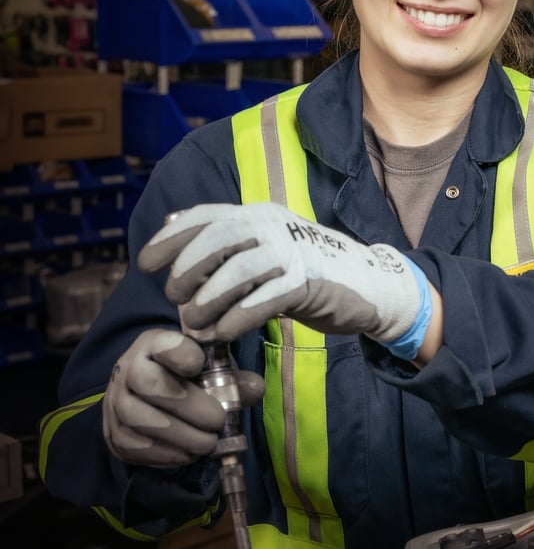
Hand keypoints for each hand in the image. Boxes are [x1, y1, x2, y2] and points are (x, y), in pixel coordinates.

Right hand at [103, 329, 264, 466]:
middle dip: (188, 405)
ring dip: (181, 436)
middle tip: (218, 421)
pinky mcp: (114, 432)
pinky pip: (136, 446)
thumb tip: (256, 388)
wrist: (145, 399)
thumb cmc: (184, 379)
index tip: (200, 364)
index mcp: (153, 345)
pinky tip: (189, 454)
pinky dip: (167, 454)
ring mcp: (116, 402)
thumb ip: (232, 378)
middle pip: (149, 384)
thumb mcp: (208, 370)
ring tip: (208, 443)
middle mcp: (128, 369)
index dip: (181, 353)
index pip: (162, 343)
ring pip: (140, 419)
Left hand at [137, 203, 426, 347]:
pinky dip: (239, 317)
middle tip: (173, 298)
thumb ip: (229, 253)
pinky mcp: (309, 281)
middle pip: (217, 238)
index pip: (206, 216)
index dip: (171, 238)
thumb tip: (176, 250)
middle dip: (186, 269)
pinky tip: (223, 333)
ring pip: (238, 269)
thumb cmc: (311, 275)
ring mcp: (293, 251)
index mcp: (259, 215)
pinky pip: (266, 298)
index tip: (144, 263)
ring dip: (208, 299)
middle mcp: (273, 226)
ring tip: (194, 324)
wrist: (374, 287)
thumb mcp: (266, 256)